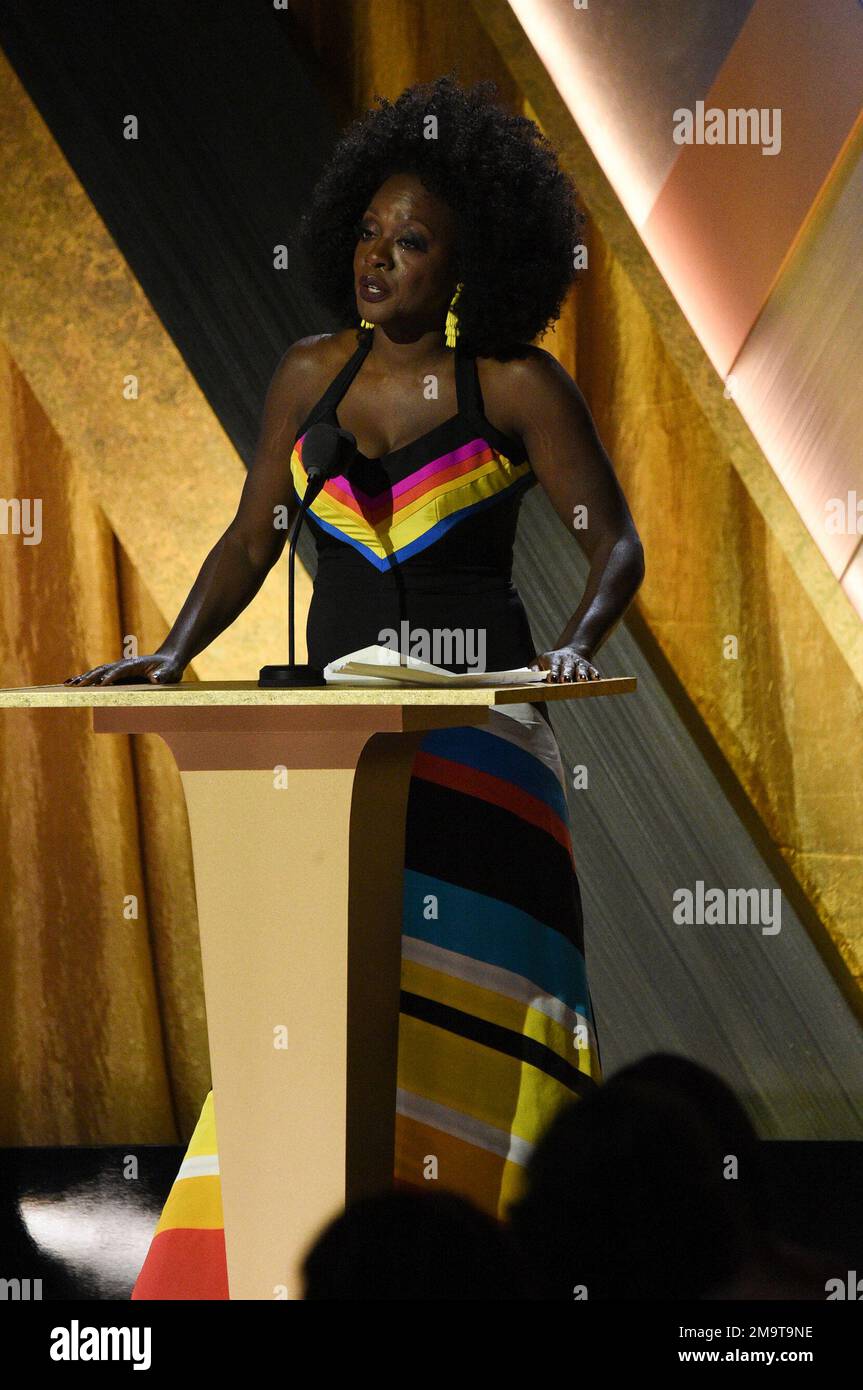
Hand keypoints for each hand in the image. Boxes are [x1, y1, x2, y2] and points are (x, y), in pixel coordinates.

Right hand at [63, 652, 185, 685]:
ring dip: (82, 678)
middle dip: (89, 678)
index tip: (99, 685)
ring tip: (67, 684)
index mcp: (134, 665)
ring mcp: (118, 669)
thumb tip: (155, 678)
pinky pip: (98, 676)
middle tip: (74, 686)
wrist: (168, 660)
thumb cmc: (170, 668)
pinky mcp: (116, 674)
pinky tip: (73, 682)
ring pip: (96, 672)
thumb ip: (163, 675)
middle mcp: (123, 665)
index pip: (119, 671)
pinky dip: (85, 679)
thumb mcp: (170, 672)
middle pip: (102, 670)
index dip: (110, 677)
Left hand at [529, 646, 599, 683]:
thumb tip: (528, 675)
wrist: (570, 652)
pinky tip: (597, 679)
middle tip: (565, 680)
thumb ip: (533, 668)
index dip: (553, 673)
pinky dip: (594, 674)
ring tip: (582, 680)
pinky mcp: (588, 666)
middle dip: (566, 674)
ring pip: (581, 669)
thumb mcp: (539, 661)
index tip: (552, 679)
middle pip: (567, 668)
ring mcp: (578, 663)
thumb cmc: (550, 661)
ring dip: (582, 674)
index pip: (553, 667)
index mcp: (554, 660)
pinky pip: (592, 670)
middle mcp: (567, 661)